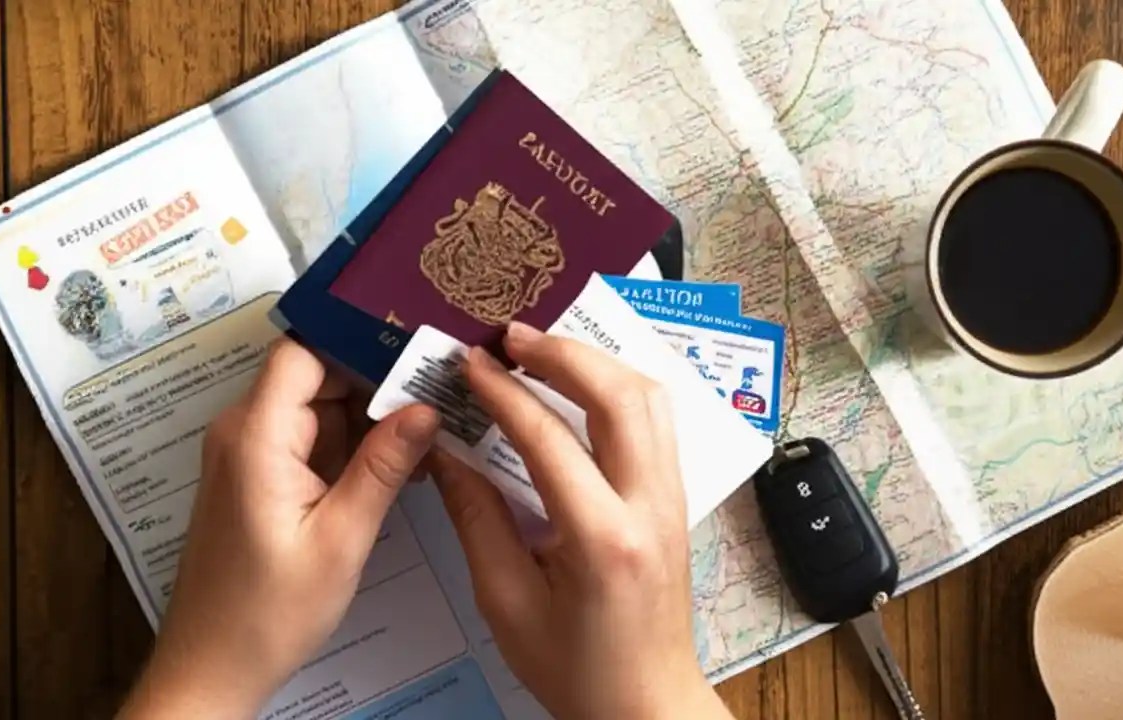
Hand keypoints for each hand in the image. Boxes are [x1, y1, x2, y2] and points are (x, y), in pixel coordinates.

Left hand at [119, 339, 438, 718]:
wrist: (213, 666)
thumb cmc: (268, 613)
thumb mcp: (342, 540)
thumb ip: (383, 467)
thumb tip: (426, 407)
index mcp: (256, 437)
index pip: (304, 352)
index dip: (357, 344)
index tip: (414, 351)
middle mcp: (245, 432)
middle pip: (317, 374)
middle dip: (378, 382)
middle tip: (439, 396)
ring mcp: (250, 453)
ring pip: (319, 405)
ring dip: (370, 418)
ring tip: (428, 436)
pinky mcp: (260, 475)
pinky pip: (311, 437)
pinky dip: (352, 446)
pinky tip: (396, 467)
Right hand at [430, 322, 733, 719]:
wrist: (645, 703)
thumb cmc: (575, 669)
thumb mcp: (506, 602)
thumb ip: (477, 518)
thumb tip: (446, 452)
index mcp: (603, 540)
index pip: (549, 440)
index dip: (503, 394)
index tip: (468, 365)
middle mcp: (650, 507)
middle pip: (620, 398)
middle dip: (563, 354)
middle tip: (510, 335)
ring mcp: (673, 500)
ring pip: (650, 400)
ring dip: (597, 364)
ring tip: (543, 348)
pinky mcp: (677, 501)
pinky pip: (657, 423)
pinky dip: (621, 389)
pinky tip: (585, 384)